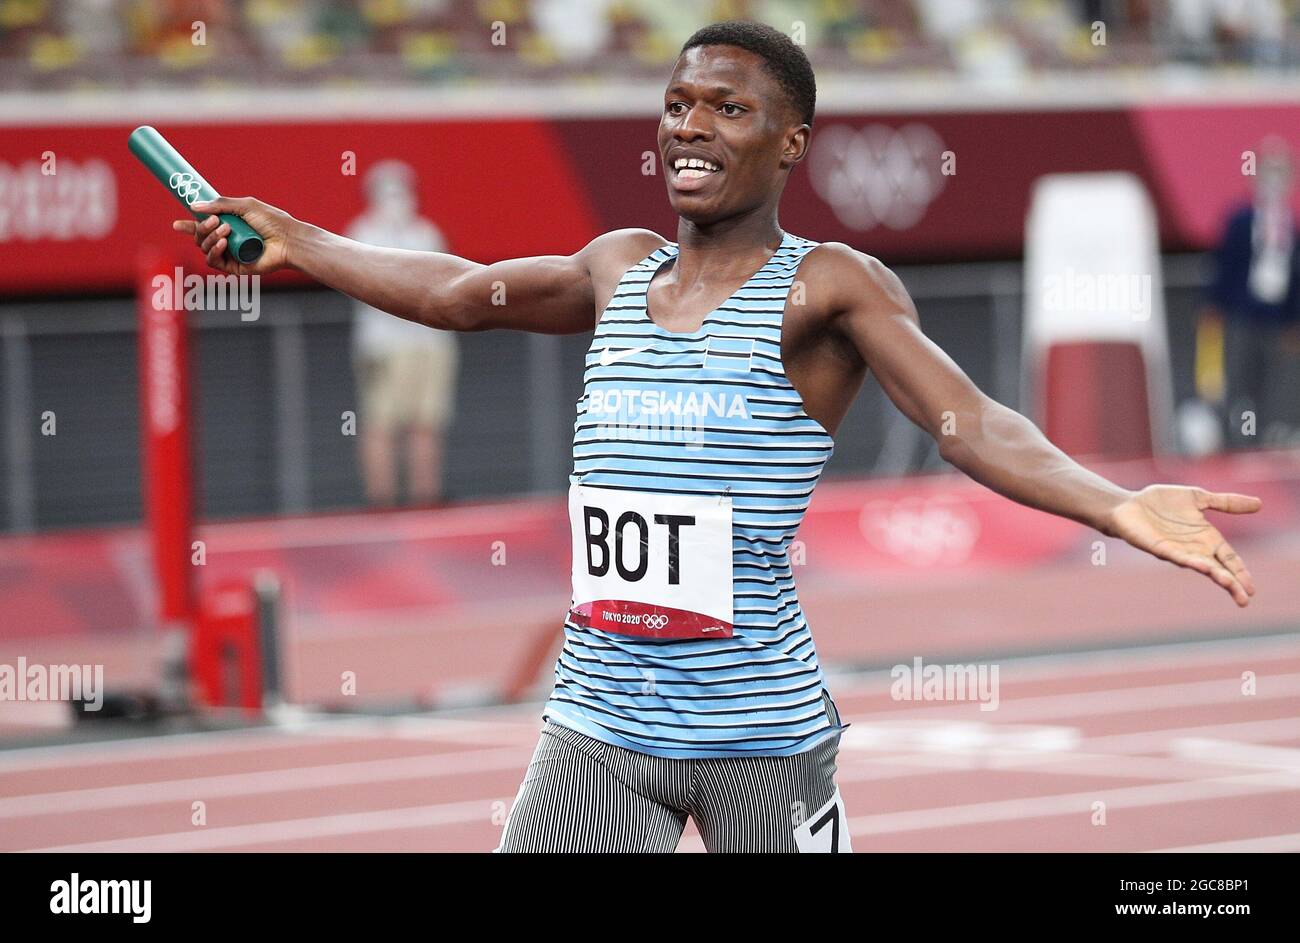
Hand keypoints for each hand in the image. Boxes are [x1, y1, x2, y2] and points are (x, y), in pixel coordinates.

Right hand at [171, 196, 295, 275]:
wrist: (288, 239)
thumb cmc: (272, 221)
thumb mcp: (245, 206)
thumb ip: (220, 205)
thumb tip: (193, 206)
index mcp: (229, 225)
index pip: (203, 226)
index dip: (188, 226)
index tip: (176, 225)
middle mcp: (227, 240)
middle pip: (200, 237)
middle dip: (201, 227)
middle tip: (216, 221)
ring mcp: (230, 254)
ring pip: (204, 249)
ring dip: (209, 238)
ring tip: (226, 230)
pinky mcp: (234, 267)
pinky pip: (214, 261)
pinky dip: (214, 251)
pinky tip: (223, 243)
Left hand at [1105, 485, 1261, 605]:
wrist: (1128, 504)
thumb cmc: (1161, 503)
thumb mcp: (1199, 498)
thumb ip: (1226, 502)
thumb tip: (1260, 504)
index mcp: (1206, 538)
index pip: (1229, 559)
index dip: (1241, 572)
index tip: (1252, 589)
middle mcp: (1194, 548)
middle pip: (1218, 569)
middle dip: (1232, 583)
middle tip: (1245, 599)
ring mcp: (1177, 550)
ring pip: (1200, 566)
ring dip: (1215, 575)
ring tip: (1230, 584)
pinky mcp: (1159, 548)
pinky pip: (1178, 557)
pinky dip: (1190, 561)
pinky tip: (1202, 565)